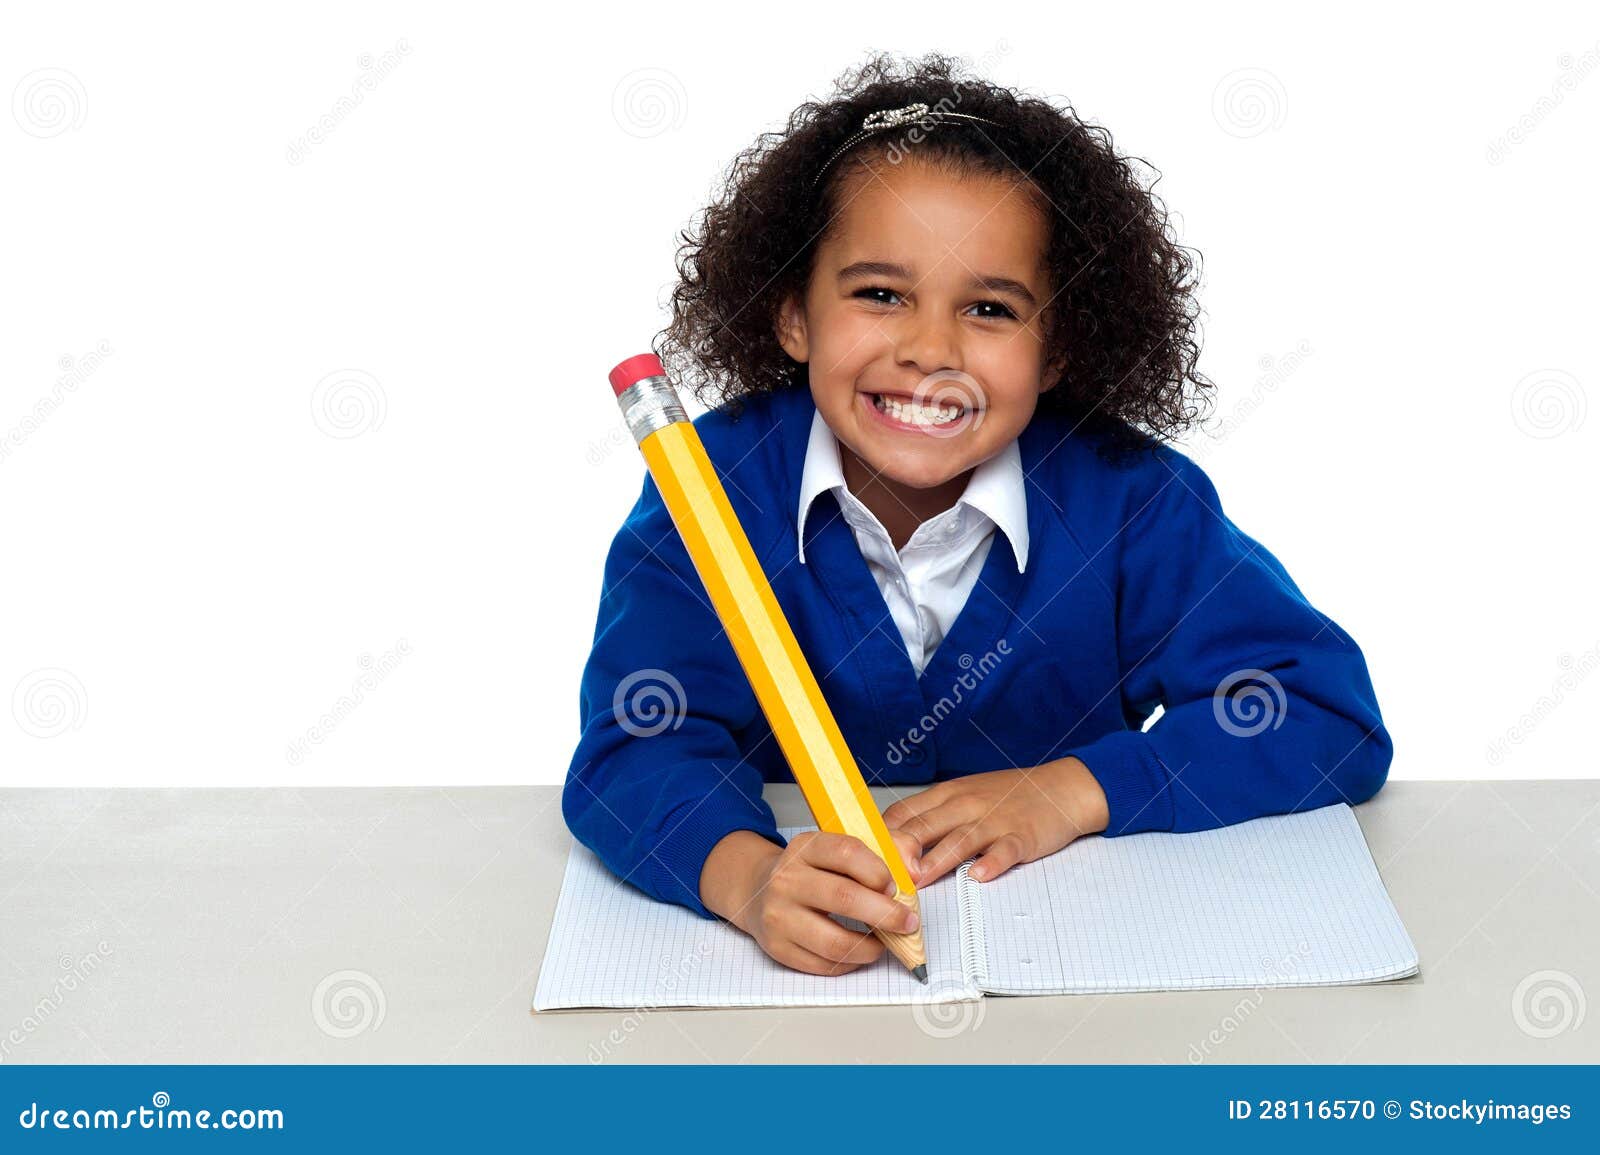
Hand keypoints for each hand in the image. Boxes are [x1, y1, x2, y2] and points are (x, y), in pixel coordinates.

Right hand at [699, 829, 922, 975]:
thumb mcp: (839, 848)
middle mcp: (786, 880)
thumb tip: (915, 869)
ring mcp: (779, 916)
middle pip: (844, 898)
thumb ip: (885, 848)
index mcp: (804, 848)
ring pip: (835, 942)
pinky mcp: (778, 948)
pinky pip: (824, 965)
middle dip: (885, 914)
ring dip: (870, 947)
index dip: (878, 871)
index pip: (846, 853)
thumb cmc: (811, 871)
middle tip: (907, 922)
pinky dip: (851, 963)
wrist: (759, 891)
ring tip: (883, 942)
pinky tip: (859, 951)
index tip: (895, 886)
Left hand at [882, 757, 1109, 886]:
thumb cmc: (1007, 797)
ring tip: (919, 879)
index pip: (904, 813)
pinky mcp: (1022, 836)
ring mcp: (994, 820)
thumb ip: (931, 817)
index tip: (864, 860)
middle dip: (901, 851)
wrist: (1060, 788)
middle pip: (926, 827)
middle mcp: (966, 805)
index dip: (882, 837)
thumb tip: (892, 844)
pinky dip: (992, 864)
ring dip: (937, 860)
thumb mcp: (964, 796)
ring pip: (960, 840)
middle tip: (883, 876)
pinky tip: (980, 877)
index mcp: (947, 795)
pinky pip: (1005, 850)